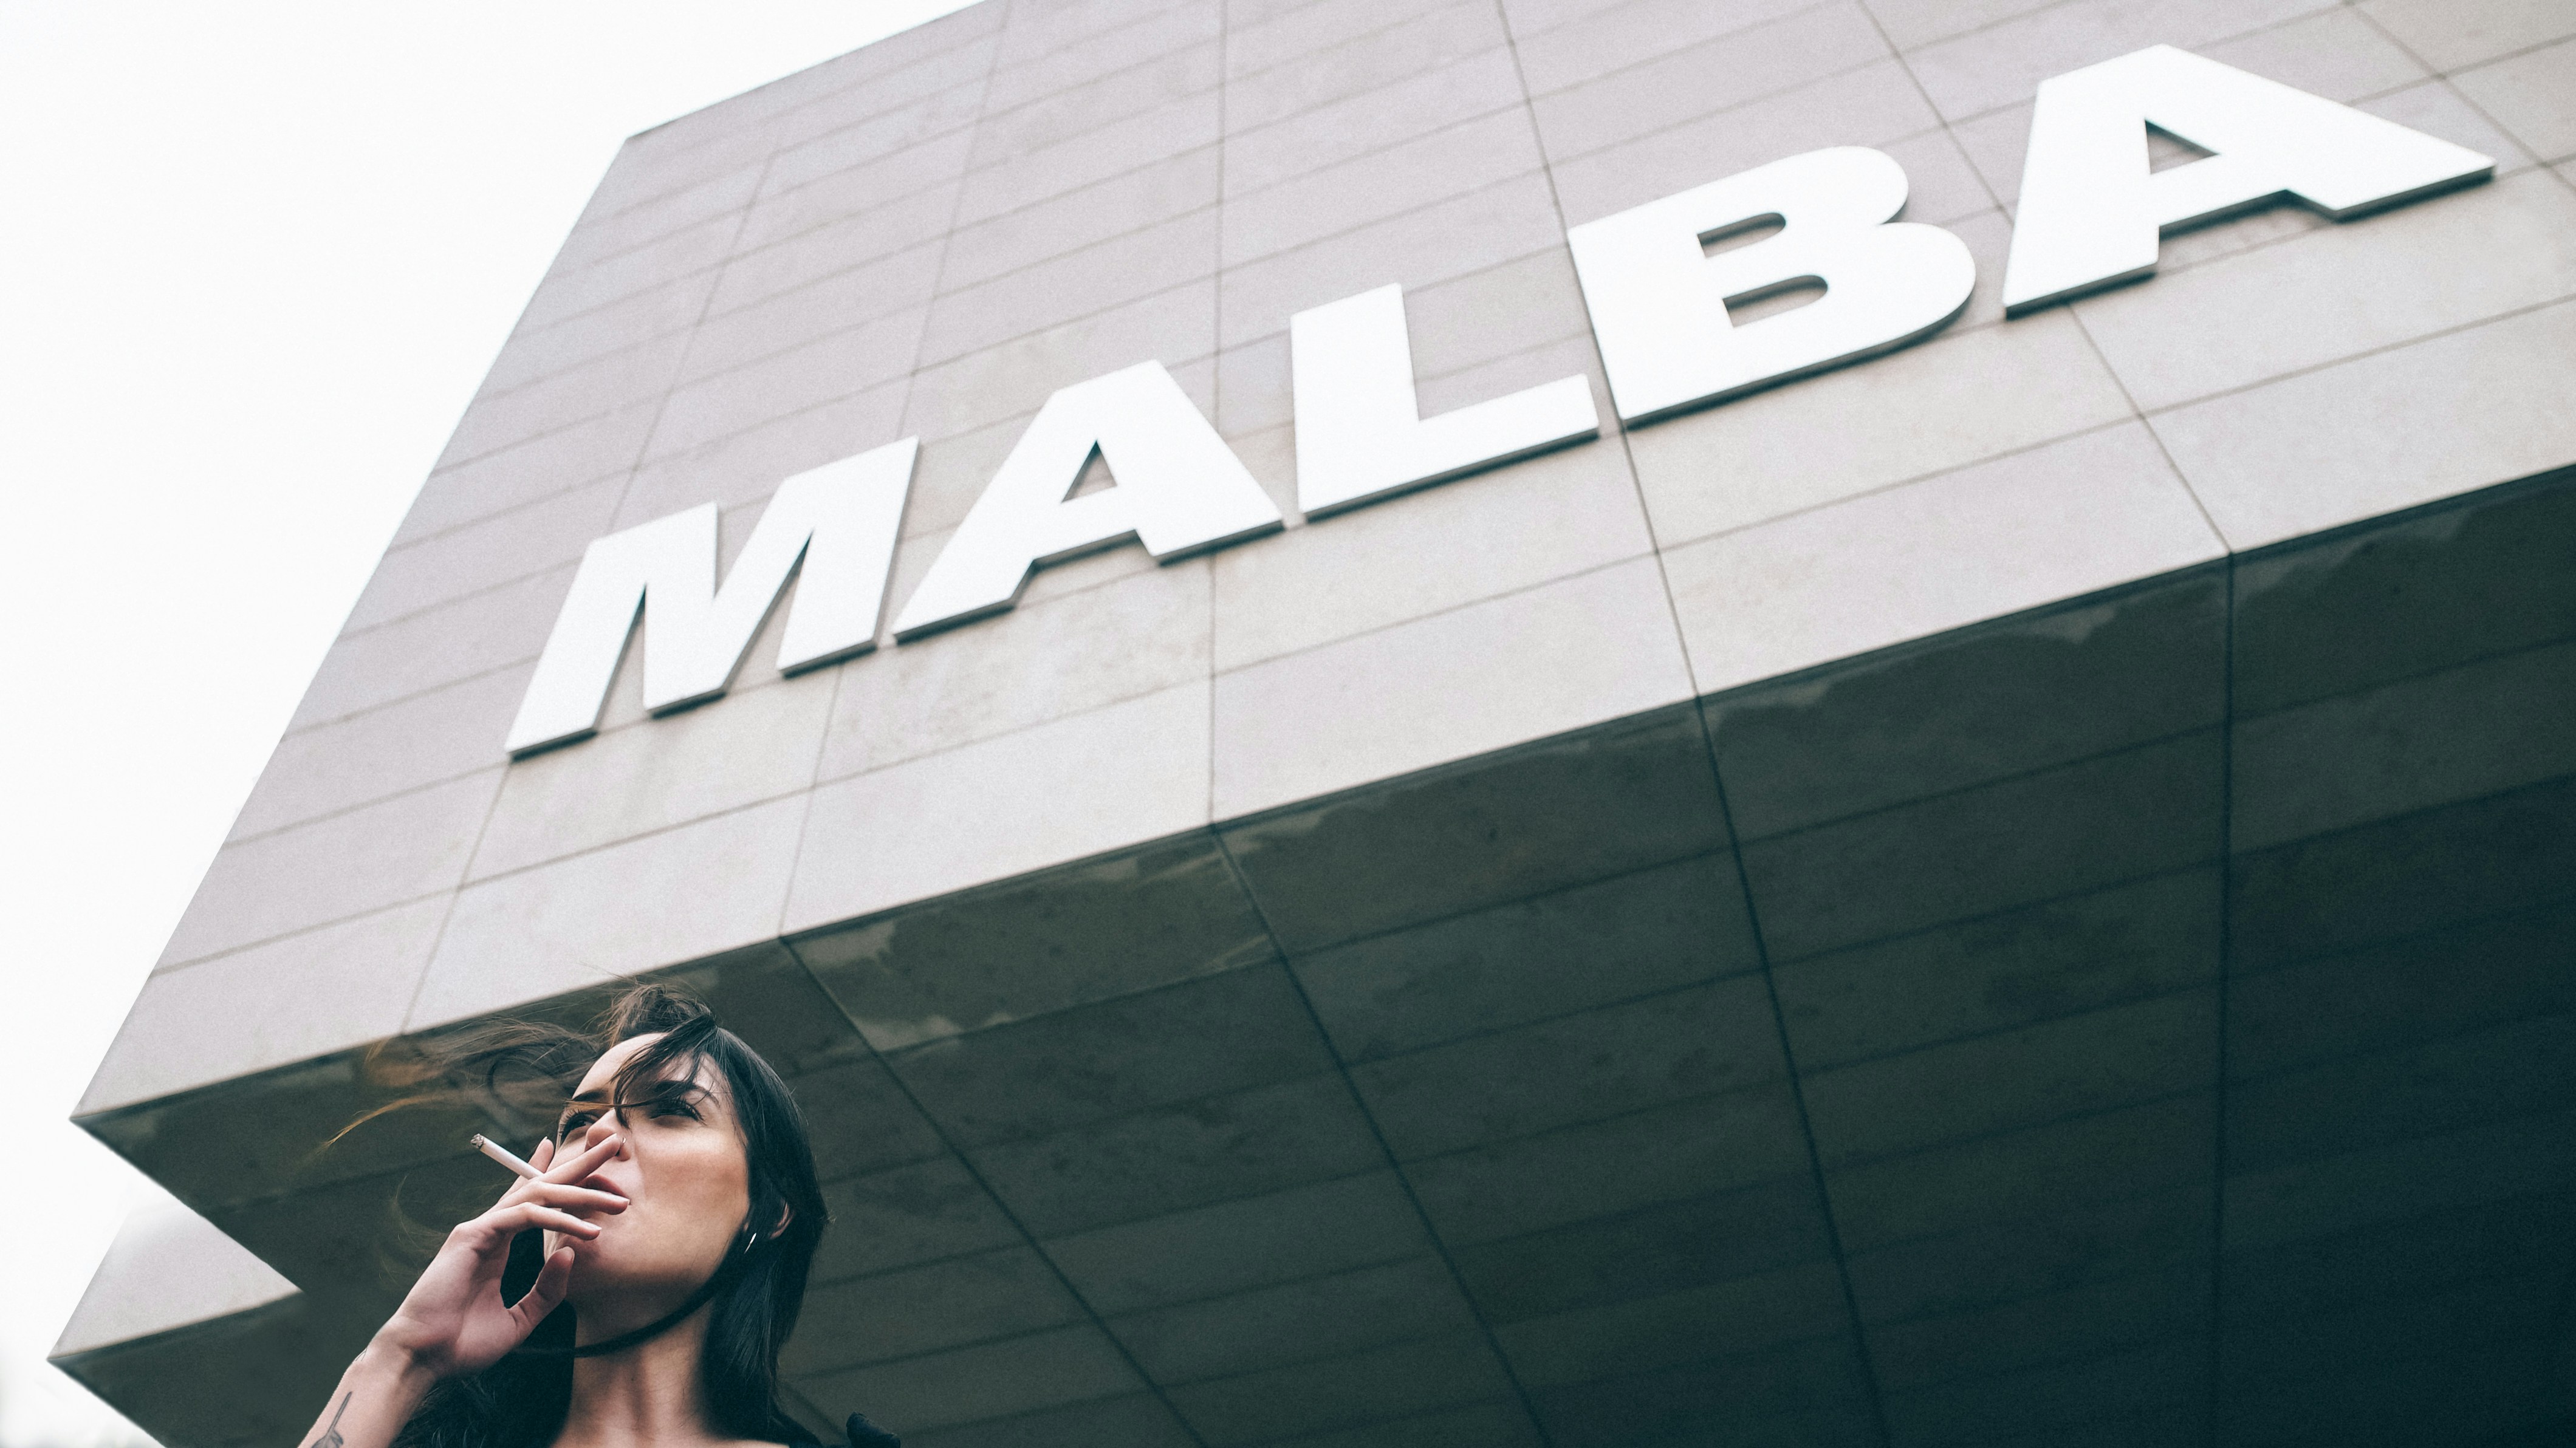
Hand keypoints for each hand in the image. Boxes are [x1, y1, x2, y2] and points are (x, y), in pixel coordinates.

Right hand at [370, 1134, 628, 1379]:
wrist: (424, 1359)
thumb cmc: (463, 1343)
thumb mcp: (520, 1319)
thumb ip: (547, 1290)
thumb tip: (569, 1253)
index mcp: (497, 1245)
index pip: (528, 1199)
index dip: (547, 1171)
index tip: (562, 1147)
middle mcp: (490, 1230)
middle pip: (539, 1185)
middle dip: (579, 1164)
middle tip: (613, 1143)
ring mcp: (480, 1230)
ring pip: (538, 1196)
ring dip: (580, 1193)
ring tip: (617, 1201)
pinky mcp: (473, 1236)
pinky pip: (523, 1216)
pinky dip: (557, 1219)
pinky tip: (586, 1230)